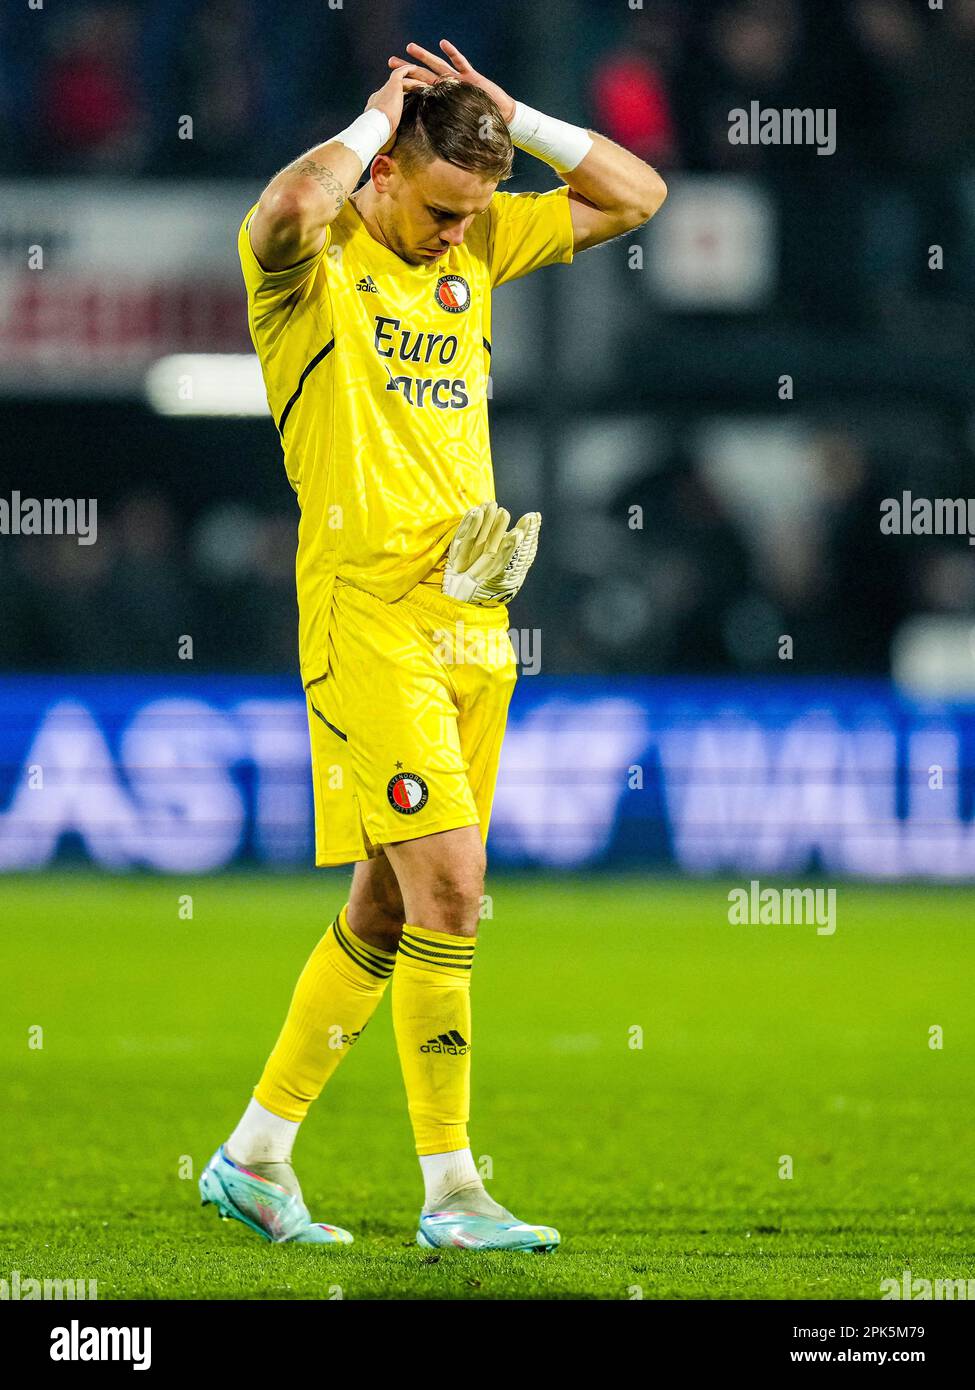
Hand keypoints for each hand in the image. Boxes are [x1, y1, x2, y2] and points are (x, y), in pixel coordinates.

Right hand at [364, 66, 429, 150]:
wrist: (374, 129)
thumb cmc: (377, 140)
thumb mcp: (384, 144)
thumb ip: (388, 146)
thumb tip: (389, 165)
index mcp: (376, 108)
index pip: (389, 101)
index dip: (400, 101)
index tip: (410, 105)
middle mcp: (379, 95)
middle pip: (395, 88)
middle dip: (407, 88)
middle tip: (420, 90)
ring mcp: (385, 88)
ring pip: (400, 78)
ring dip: (412, 80)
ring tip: (425, 82)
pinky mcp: (393, 84)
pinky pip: (403, 73)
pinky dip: (412, 72)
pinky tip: (421, 73)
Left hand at [387, 39, 516, 123]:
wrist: (500, 118)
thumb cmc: (480, 125)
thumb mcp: (457, 128)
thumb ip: (444, 129)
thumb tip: (426, 144)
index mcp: (442, 99)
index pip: (421, 91)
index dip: (407, 87)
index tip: (391, 84)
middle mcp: (447, 87)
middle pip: (423, 75)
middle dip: (407, 68)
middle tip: (390, 62)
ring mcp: (458, 80)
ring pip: (438, 65)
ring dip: (424, 56)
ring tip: (409, 47)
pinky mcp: (471, 76)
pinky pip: (460, 62)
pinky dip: (452, 53)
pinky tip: (442, 44)